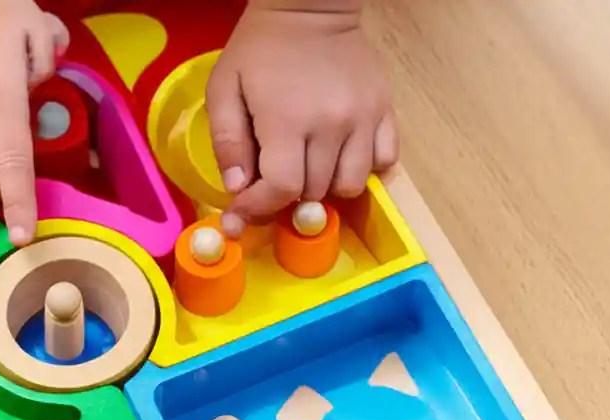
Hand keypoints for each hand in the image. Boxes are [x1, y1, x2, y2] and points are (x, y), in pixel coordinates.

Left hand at [207, 4, 396, 234]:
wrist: (310, 7)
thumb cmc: (260, 49)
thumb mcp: (224, 89)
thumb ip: (227, 141)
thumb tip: (237, 189)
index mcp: (287, 120)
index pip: (282, 188)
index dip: (260, 207)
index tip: (244, 209)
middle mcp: (332, 124)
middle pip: (315, 191)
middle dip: (287, 197)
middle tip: (271, 182)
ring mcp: (364, 118)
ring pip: (352, 185)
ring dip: (325, 188)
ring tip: (306, 169)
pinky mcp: (385, 110)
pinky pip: (385, 161)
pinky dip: (362, 169)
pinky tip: (339, 156)